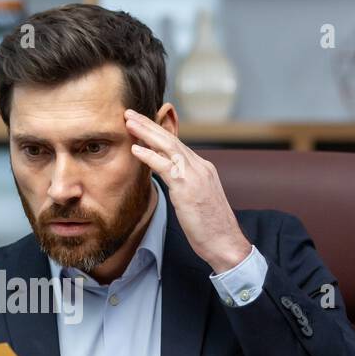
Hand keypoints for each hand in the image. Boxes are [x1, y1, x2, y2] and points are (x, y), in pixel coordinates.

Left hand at [124, 108, 252, 272]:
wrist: (226, 243)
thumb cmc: (210, 228)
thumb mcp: (198, 201)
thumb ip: (186, 186)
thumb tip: (172, 183)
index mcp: (203, 168)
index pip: (177, 145)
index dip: (157, 132)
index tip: (141, 124)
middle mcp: (200, 167)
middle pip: (171, 139)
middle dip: (149, 124)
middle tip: (130, 113)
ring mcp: (195, 175)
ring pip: (168, 146)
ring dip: (146, 132)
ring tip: (128, 122)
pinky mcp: (187, 188)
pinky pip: (165, 166)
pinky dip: (149, 156)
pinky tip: (135, 149)